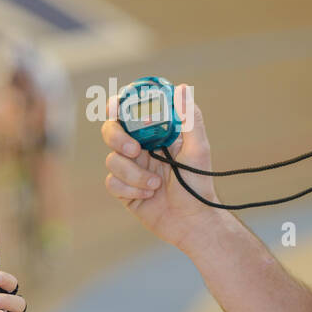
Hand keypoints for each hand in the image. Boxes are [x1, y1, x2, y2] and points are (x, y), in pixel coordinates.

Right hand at [100, 83, 220, 250]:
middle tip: (135, 150)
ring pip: (112, 160)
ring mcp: (130, 168)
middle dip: (117, 138)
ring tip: (156, 186)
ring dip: (134, 174)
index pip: (132, 111)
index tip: (117, 107)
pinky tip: (147, 196)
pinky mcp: (124, 190)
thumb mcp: (199, 150)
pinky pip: (112, 182)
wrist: (192, 222)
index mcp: (156, 134)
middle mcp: (140, 148)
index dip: (120, 105)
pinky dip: (129, 189)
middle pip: (112, 130)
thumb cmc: (199, 186)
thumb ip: (190, 120)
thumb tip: (183, 89)